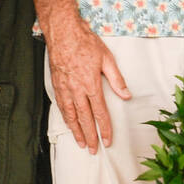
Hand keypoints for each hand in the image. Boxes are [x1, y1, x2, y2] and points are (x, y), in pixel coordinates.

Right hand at [47, 14, 131, 151]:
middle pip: (85, 119)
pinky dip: (66, 119)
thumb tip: (127, 95)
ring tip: (81, 144)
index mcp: (91, 85)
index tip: (108, 141)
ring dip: (77, 131)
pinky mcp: (57, 85)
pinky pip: (62, 107)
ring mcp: (65, 89)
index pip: (100, 113)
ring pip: (71, 116)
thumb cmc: (86, 43)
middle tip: (94, 150)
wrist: (63, 33)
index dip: (105, 129)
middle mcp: (76, 90)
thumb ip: (116, 79)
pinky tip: (70, 125)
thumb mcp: (107, 59)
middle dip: (90, 136)